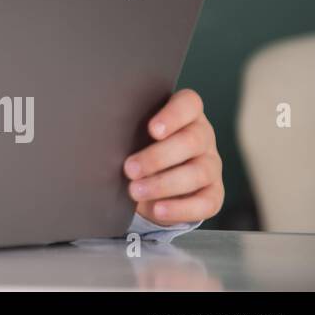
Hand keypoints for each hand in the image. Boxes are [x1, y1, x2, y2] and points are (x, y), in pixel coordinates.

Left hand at [124, 88, 223, 225]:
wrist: (153, 179)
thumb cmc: (140, 146)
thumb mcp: (134, 133)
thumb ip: (128, 128)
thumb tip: (101, 135)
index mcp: (186, 114)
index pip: (188, 104)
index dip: (173, 116)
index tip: (152, 130)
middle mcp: (203, 137)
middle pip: (191, 141)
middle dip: (158, 157)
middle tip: (129, 169)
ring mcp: (211, 165)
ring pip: (197, 173)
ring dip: (164, 184)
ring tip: (135, 191)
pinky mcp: (214, 193)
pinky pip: (205, 203)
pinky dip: (181, 208)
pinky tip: (158, 209)